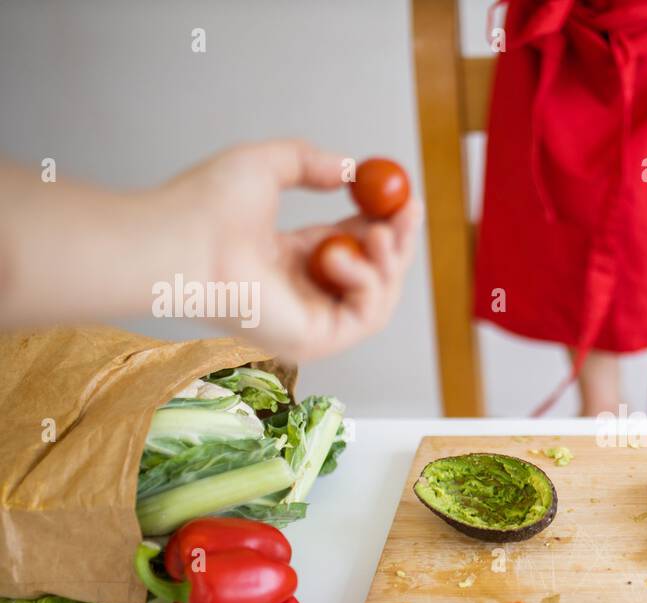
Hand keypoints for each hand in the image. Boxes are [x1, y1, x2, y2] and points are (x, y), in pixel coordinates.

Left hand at [156, 139, 423, 361]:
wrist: (182, 241)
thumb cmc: (205, 207)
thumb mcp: (267, 165)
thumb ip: (307, 162)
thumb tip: (347, 169)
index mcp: (290, 260)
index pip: (353, 246)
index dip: (383, 224)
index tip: (404, 198)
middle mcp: (303, 295)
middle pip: (373, 274)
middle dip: (398, 242)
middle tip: (408, 211)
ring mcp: (311, 321)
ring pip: (378, 297)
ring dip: (387, 260)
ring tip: (373, 232)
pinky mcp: (316, 341)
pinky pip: (367, 314)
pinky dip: (367, 281)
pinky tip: (338, 254)